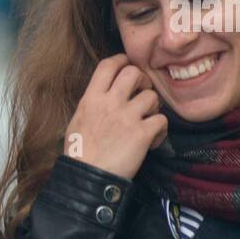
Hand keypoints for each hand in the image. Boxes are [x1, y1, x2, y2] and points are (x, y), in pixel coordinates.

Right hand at [63, 54, 167, 180]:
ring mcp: (127, 117)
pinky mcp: (142, 133)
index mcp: (91, 99)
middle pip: (134, 73)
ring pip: (152, 96)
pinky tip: (151, 141)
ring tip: (146, 122)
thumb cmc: (80, 153)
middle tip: (141, 93)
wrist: (88, 177)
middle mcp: (109, 103)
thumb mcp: (77, 120)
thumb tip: (105, 94)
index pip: (108, 65)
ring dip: (152, 108)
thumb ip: (93, 103)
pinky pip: (162, 120)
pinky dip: (160, 131)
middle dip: (142, 81)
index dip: (121, 61)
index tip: (127, 66)